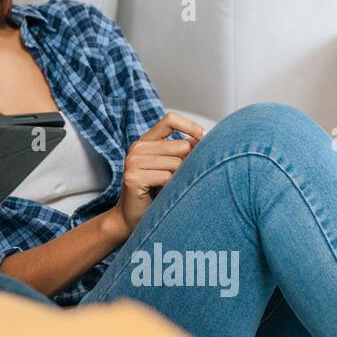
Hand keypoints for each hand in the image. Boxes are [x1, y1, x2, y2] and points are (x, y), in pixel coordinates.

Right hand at [120, 111, 205, 232]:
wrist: (131, 217)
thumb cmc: (155, 192)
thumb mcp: (169, 166)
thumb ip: (182, 150)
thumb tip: (204, 138)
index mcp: (146, 141)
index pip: (170, 119)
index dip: (190, 126)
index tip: (203, 138)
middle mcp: (137, 147)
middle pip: (180, 145)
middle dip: (188, 163)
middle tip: (179, 179)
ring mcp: (133, 162)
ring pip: (176, 163)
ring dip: (179, 179)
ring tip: (169, 188)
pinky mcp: (132, 178)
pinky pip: (166, 178)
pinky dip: (171, 188)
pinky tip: (163, 194)